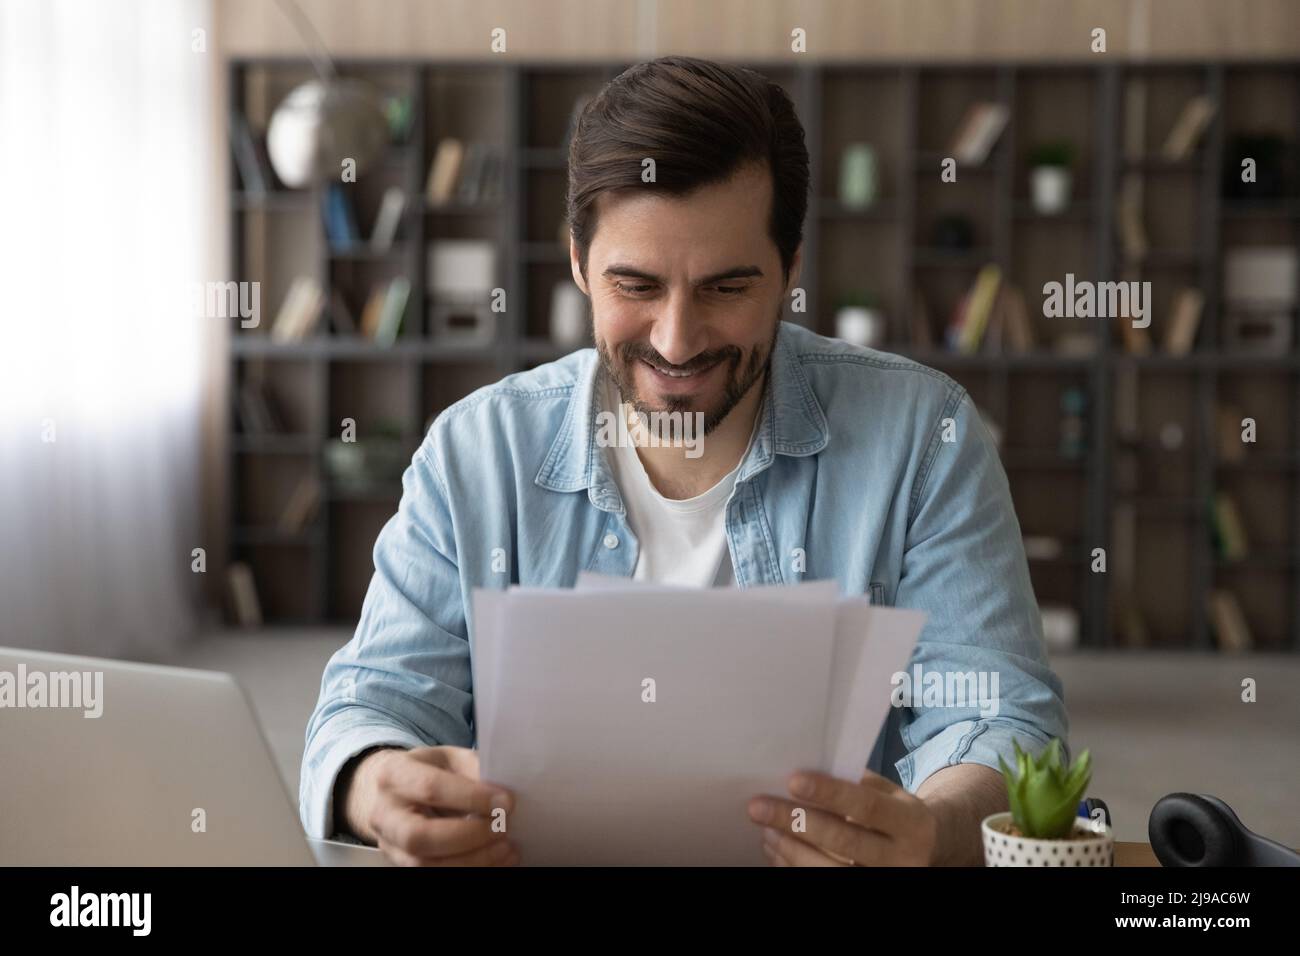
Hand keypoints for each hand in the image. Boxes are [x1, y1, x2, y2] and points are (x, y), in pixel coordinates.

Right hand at [339, 745, 517, 865]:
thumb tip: (501, 796)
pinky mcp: (401, 864)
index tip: (506, 802)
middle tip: (503, 828)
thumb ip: (472, 770)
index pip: (431, 788)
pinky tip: (495, 861)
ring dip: (473, 860)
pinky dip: (469, 868)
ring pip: (425, 864)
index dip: (471, 797)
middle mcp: (384, 813)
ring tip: (506, 848)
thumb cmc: (425, 771)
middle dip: (469, 835)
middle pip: (420, 836)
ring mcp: (389, 844)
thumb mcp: (448, 757)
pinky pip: (434, 875)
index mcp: (394, 774)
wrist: (392, 792)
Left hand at [747, 769, 937, 865]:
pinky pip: (824, 884)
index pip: (868, 806)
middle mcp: (903, 857)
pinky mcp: (867, 891)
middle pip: (844, 842)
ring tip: (765, 830)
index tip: (793, 780)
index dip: (830, 793)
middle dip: (797, 823)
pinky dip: (793, 866)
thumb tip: (805, 768)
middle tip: (758, 807)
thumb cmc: (896, 814)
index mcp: (912, 823)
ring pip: (830, 871)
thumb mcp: (890, 794)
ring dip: (791, 849)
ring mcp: (885, 879)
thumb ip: (856, 783)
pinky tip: (776, 850)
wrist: (929, 851)